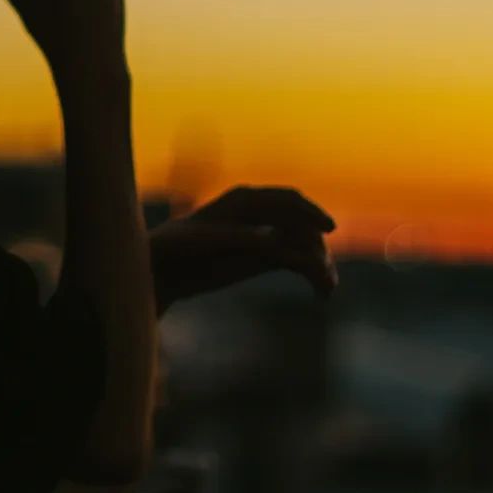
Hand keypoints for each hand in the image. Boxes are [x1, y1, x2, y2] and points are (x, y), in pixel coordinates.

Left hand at [149, 187, 336, 308]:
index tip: (328, 230)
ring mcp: (264, 235)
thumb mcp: (209, 241)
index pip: (288, 200)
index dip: (311, 212)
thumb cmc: (179, 246)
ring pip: (303, 245)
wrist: (164, 268)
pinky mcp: (265, 257)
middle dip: (318, 247)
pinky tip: (321, 292)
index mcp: (245, 199)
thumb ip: (243, 238)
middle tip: (327, 276)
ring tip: (328, 289)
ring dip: (320, 264)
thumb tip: (276, 238)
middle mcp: (260, 214)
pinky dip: (310, 273)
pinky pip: (296, 261)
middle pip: (301, 225)